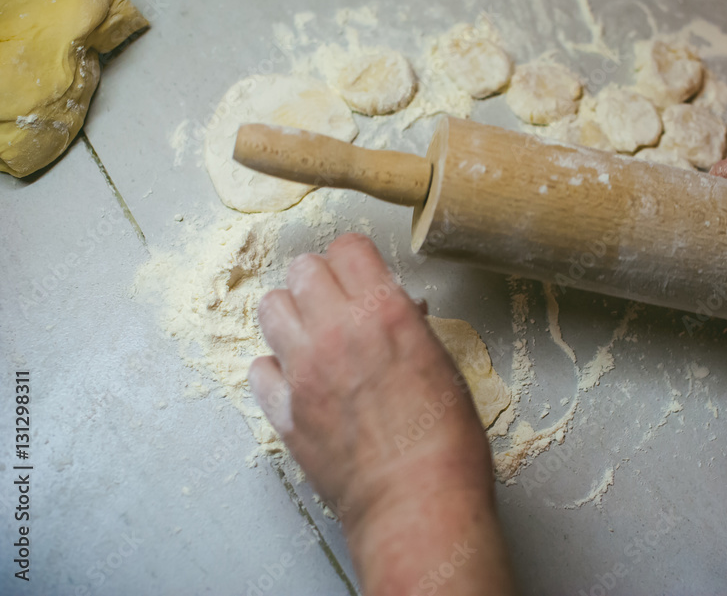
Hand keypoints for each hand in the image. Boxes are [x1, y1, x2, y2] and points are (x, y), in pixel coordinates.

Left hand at [248, 233, 514, 595]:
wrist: (416, 501)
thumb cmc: (445, 442)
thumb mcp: (444, 366)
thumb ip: (411, 329)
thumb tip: (400, 312)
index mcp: (385, 312)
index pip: (347, 247)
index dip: (355, 259)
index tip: (361, 274)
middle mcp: (337, 331)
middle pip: (302, 268)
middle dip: (320, 281)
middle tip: (336, 304)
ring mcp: (303, 371)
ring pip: (270, 308)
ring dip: (291, 315)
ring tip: (312, 337)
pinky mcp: (284, 411)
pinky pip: (259, 368)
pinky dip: (276, 370)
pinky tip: (300, 382)